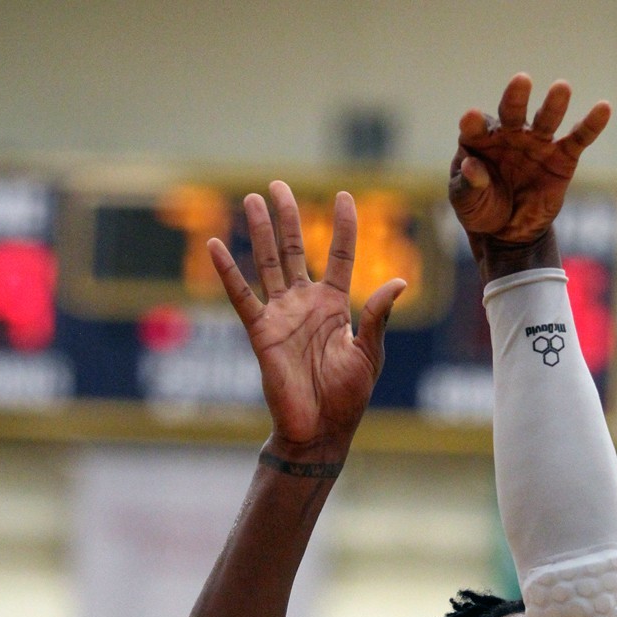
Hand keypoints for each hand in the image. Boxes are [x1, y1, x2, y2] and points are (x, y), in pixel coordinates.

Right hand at [208, 182, 405, 461]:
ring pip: (269, 264)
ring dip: (261, 232)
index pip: (341, 256)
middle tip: (279, 186)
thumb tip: (400, 281)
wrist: (319, 430)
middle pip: (296, 250)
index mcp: (335, 307)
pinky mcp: (261, 332)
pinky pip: (241, 297)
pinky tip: (215, 244)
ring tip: (252, 199)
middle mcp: (306, 304)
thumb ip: (378, 316)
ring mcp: (282, 316)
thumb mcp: (369, 354)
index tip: (344, 195)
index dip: (344, 227)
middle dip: (288, 218)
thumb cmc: (348, 398)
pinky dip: (228, 272)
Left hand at [449, 73, 609, 266]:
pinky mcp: (562, 158)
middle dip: (516, 98)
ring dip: (553, 105)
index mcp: (480, 139)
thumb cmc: (481, 208)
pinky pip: (578, 139)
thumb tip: (472, 168)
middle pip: (512, 112)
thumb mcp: (466, 202)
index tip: (471, 119)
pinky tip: (603, 108)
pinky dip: (591, 124)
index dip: (473, 123)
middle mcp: (509, 133)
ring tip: (561, 88)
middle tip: (521, 81)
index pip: (476, 126)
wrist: (508, 232)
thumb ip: (467, 185)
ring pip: (546, 120)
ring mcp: (537, 143)